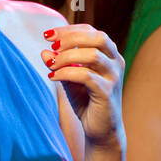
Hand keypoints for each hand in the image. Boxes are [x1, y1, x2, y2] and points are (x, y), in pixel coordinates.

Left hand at [41, 24, 124, 148]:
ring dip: (67, 57)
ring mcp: (113, 77)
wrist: (101, 130)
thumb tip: (45, 51)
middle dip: (71, 38)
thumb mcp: (70, 80)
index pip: (93, 32)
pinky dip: (66, 73)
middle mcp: (115, 62)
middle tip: (51, 45)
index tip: (47, 34)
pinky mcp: (107, 92)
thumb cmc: (87, 102)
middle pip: (98, 37)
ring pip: (92, 55)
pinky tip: (53, 77)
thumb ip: (60, 65)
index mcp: (110, 55)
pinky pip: (86, 76)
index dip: (70, 30)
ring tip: (51, 65)